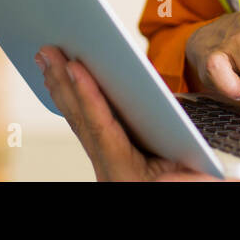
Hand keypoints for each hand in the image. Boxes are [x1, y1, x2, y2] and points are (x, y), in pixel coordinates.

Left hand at [35, 45, 220, 181]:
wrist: (183, 187)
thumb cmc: (191, 181)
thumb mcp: (194, 176)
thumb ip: (190, 170)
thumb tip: (184, 154)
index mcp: (127, 174)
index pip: (103, 130)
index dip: (88, 96)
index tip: (73, 67)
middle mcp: (109, 171)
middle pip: (82, 121)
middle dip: (63, 83)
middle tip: (46, 52)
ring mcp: (104, 165)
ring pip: (79, 121)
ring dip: (61, 88)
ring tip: (45, 59)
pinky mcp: (106, 158)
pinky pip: (85, 125)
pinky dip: (73, 100)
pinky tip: (61, 83)